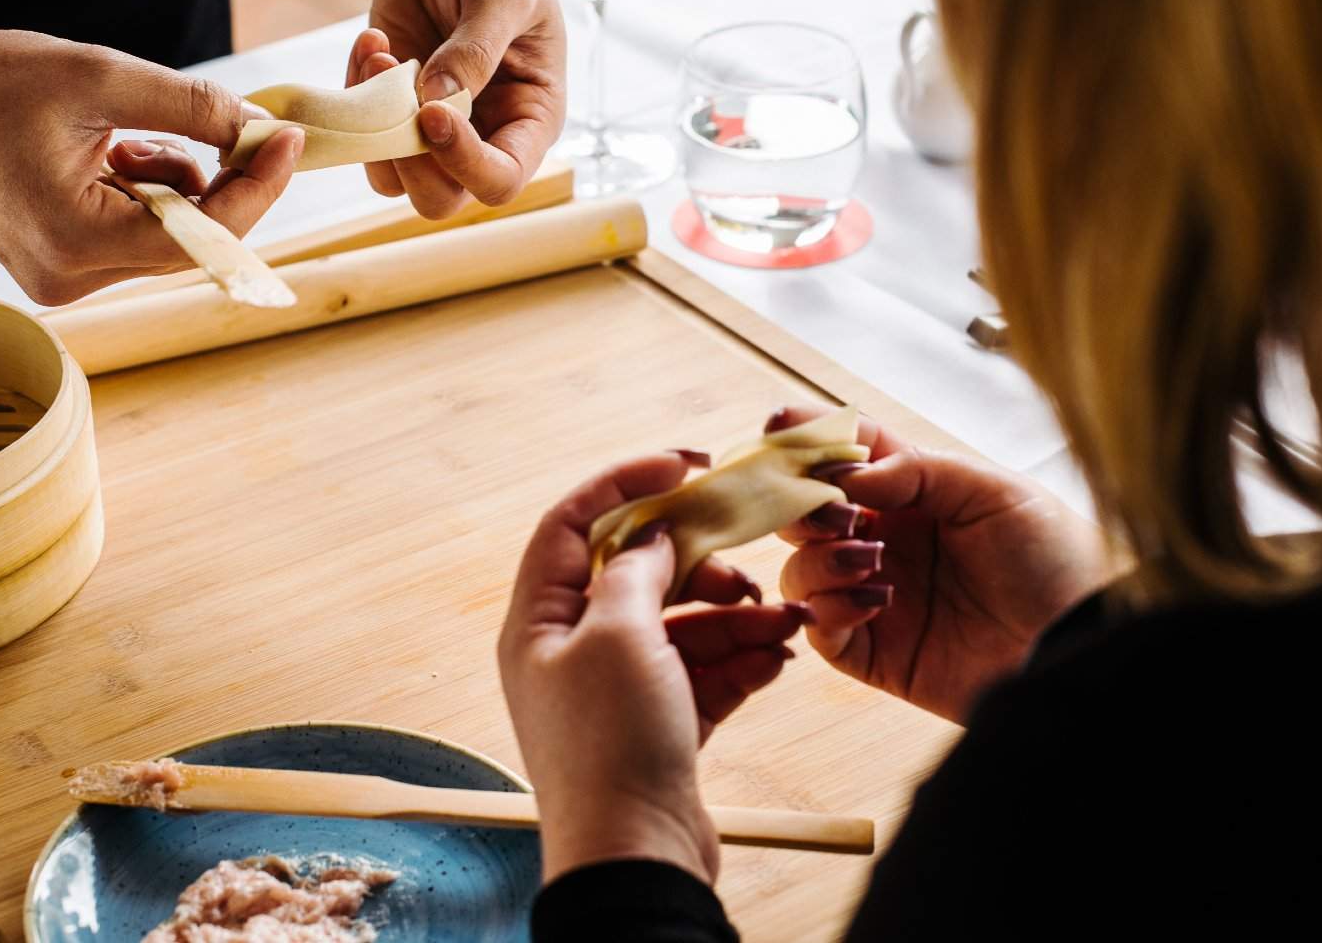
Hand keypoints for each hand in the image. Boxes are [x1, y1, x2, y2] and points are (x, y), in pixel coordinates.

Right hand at [0, 21, 303, 304]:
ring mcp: (60, 279)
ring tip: (125, 133)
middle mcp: (68, 279)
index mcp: (73, 242)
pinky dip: (145, 190)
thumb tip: (259, 126)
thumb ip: (190, 107)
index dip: (256, 187)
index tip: (286, 137)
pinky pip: (134, 232)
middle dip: (220, 183)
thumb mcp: (101, 78)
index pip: (202, 235)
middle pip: (188, 243)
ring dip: (174, 182)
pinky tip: (110, 151)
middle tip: (236, 123)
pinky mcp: (57, 265)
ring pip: (164, 235)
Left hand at [359, 0, 564, 216]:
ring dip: (370, 127)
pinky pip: (358, 132)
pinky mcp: (388, 104)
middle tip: (396, 92)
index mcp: (529, 120)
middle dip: (408, 160)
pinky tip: (372, 42)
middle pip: (440, 198)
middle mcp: (482, 136)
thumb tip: (437, 100)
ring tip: (380, 54)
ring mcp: (431, 125)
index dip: (464, 163)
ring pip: (391, 179)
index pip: (500, 181)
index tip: (432, 112)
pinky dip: (351, 93)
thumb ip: (476, 47)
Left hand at [500, 452, 811, 883]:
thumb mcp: (619, 635)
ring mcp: (617, 691)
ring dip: (736, 618)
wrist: (635, 857)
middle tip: (745, 567)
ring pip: (681, 626)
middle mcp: (571, 651)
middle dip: (700, 566)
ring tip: (784, 622)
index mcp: (537, 621)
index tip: (684, 464)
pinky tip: (777, 657)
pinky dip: (741, 661)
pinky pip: (704, 673)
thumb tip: (651, 533)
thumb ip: (636, 571)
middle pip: (637, 575)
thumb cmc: (609, 745)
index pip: (570, 524)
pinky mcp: (660, 727)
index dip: (624, 484)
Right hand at [774, 405, 1109, 722]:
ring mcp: (875, 596)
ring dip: (819, 557)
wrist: (1080, 642)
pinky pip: (821, 628)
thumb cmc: (1056, 560)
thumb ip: (918, 471)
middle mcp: (887, 542)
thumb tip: (847, 473)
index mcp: (915, 495)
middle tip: (828, 507)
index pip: (848, 456)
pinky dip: (830, 608)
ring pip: (802, 570)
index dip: (810, 437)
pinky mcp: (875, 652)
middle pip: (808, 514)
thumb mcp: (995, 492)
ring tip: (868, 558)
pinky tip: (874, 599)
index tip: (778, 424)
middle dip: (801, 504)